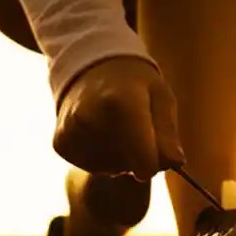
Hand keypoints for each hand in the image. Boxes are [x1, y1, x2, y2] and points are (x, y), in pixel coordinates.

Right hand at [53, 57, 184, 180]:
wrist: (91, 66)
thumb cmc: (135, 83)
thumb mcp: (161, 98)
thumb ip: (168, 133)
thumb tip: (175, 163)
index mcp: (123, 103)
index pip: (145, 160)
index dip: (156, 163)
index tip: (158, 154)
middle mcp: (90, 118)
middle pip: (129, 167)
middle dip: (139, 157)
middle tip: (136, 128)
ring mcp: (71, 132)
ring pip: (111, 170)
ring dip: (121, 158)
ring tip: (117, 127)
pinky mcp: (60, 144)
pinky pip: (91, 168)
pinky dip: (101, 159)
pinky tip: (101, 134)